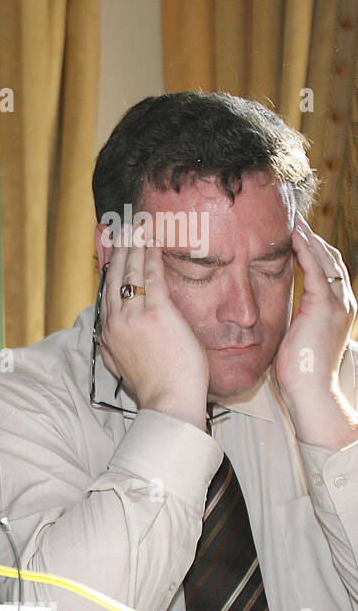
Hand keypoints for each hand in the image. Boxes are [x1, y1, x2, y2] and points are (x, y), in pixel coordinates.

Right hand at [96, 229, 207, 426]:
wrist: (167, 401)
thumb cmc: (153, 388)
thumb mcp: (120, 368)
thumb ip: (111, 348)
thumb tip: (103, 336)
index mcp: (108, 334)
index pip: (106, 293)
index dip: (108, 268)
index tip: (110, 250)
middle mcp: (116, 321)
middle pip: (114, 277)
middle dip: (118, 250)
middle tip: (122, 229)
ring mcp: (135, 316)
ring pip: (130, 273)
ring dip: (134, 246)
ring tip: (138, 227)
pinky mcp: (158, 313)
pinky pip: (152, 277)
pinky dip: (152, 257)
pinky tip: (154, 242)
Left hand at [273, 216, 357, 448]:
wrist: (311, 392)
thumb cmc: (298, 373)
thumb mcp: (294, 339)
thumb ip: (290, 321)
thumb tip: (267, 314)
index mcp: (335, 309)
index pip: (325, 269)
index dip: (311, 250)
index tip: (292, 234)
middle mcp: (342, 301)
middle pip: (329, 258)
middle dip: (311, 237)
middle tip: (292, 218)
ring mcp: (337, 303)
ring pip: (325, 258)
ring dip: (309, 238)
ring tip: (292, 220)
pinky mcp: (325, 307)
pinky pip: (316, 270)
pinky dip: (306, 252)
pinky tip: (294, 238)